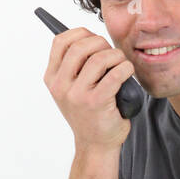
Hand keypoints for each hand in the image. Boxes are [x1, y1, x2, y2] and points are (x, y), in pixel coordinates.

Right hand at [43, 27, 132, 150]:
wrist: (96, 145)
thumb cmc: (88, 114)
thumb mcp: (70, 90)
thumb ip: (72, 66)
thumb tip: (88, 37)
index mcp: (52, 79)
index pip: (60, 42)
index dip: (80, 33)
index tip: (93, 39)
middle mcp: (61, 86)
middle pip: (80, 46)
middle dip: (101, 43)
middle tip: (111, 53)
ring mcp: (78, 95)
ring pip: (99, 58)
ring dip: (116, 56)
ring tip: (121, 64)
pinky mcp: (97, 102)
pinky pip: (115, 74)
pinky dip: (126, 68)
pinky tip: (127, 72)